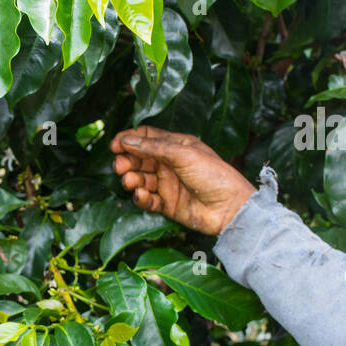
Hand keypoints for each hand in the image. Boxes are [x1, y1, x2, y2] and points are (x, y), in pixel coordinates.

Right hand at [110, 126, 255, 235]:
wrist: (230, 208)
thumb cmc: (214, 175)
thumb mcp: (184, 155)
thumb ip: (154, 147)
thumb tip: (127, 140)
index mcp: (177, 146)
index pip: (146, 138)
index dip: (129, 139)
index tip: (116, 145)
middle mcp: (170, 164)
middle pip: (139, 158)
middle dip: (127, 161)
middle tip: (120, 166)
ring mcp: (168, 184)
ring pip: (140, 179)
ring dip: (131, 179)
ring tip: (130, 181)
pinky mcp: (167, 205)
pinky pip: (147, 200)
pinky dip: (141, 197)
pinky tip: (141, 195)